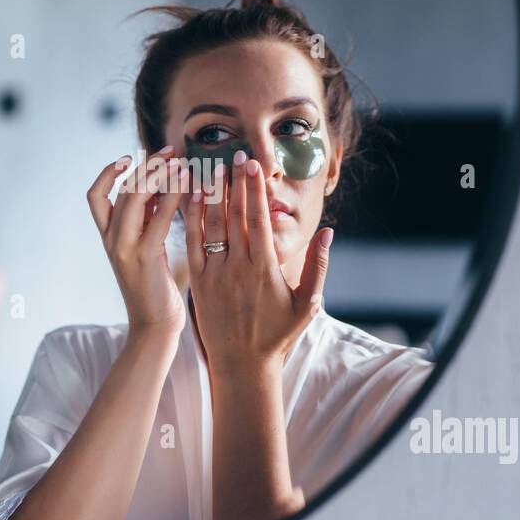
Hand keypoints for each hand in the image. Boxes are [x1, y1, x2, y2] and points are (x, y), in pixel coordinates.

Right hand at [87, 145, 191, 335]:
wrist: (155, 326)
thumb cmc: (156, 287)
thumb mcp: (146, 247)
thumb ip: (147, 219)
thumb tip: (159, 186)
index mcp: (108, 237)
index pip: (95, 195)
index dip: (108, 172)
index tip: (129, 157)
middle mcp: (111, 239)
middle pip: (121, 188)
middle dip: (147, 165)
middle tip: (171, 151)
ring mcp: (125, 248)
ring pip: (135, 196)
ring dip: (159, 174)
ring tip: (182, 162)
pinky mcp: (146, 256)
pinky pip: (159, 217)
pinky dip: (173, 196)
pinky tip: (189, 185)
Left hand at [184, 150, 331, 373]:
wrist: (243, 365)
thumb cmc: (278, 335)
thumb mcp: (307, 304)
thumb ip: (319, 267)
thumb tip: (330, 232)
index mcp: (265, 268)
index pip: (258, 219)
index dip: (254, 189)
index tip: (253, 165)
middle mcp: (238, 267)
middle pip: (234, 216)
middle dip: (234, 183)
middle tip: (234, 155)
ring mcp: (216, 274)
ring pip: (210, 226)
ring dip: (210, 195)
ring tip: (211, 168)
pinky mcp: (200, 283)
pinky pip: (193, 246)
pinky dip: (191, 221)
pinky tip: (190, 200)